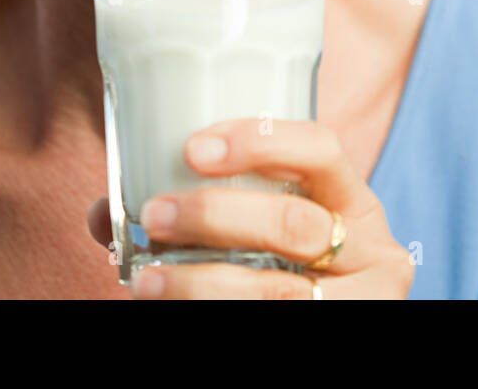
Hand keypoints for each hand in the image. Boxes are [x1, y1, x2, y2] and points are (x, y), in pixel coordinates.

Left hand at [86, 118, 413, 298]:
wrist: (321, 317)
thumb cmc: (284, 271)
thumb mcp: (260, 234)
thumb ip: (196, 215)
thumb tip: (104, 212)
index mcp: (352, 200)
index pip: (322, 149)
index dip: (261, 142)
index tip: (193, 148)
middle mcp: (373, 250)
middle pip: (294, 224)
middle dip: (215, 216)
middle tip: (154, 216)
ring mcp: (366, 303)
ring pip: (282, 294)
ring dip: (201, 285)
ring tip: (144, 281)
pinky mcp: (350, 335)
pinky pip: (278, 325)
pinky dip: (216, 315)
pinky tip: (174, 313)